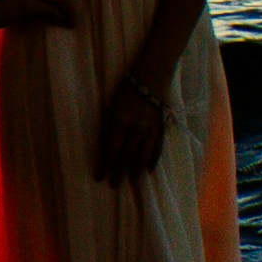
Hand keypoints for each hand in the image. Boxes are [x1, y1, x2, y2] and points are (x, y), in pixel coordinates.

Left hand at [92, 66, 172, 183]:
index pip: (111, 149)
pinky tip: (149, 170)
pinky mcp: (162, 127)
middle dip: (119, 172)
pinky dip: (153, 160)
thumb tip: (106, 149)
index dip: (105, 165)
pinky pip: (157, 147)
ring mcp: (151, 128)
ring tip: (131, 182)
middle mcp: (137, 127)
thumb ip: (109, 127)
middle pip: (126, 155)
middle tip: (114, 186)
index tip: (99, 177)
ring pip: (142, 154)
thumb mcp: (111, 106)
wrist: (151, 76)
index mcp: (120, 120)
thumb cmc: (125, 90)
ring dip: (135, 170)